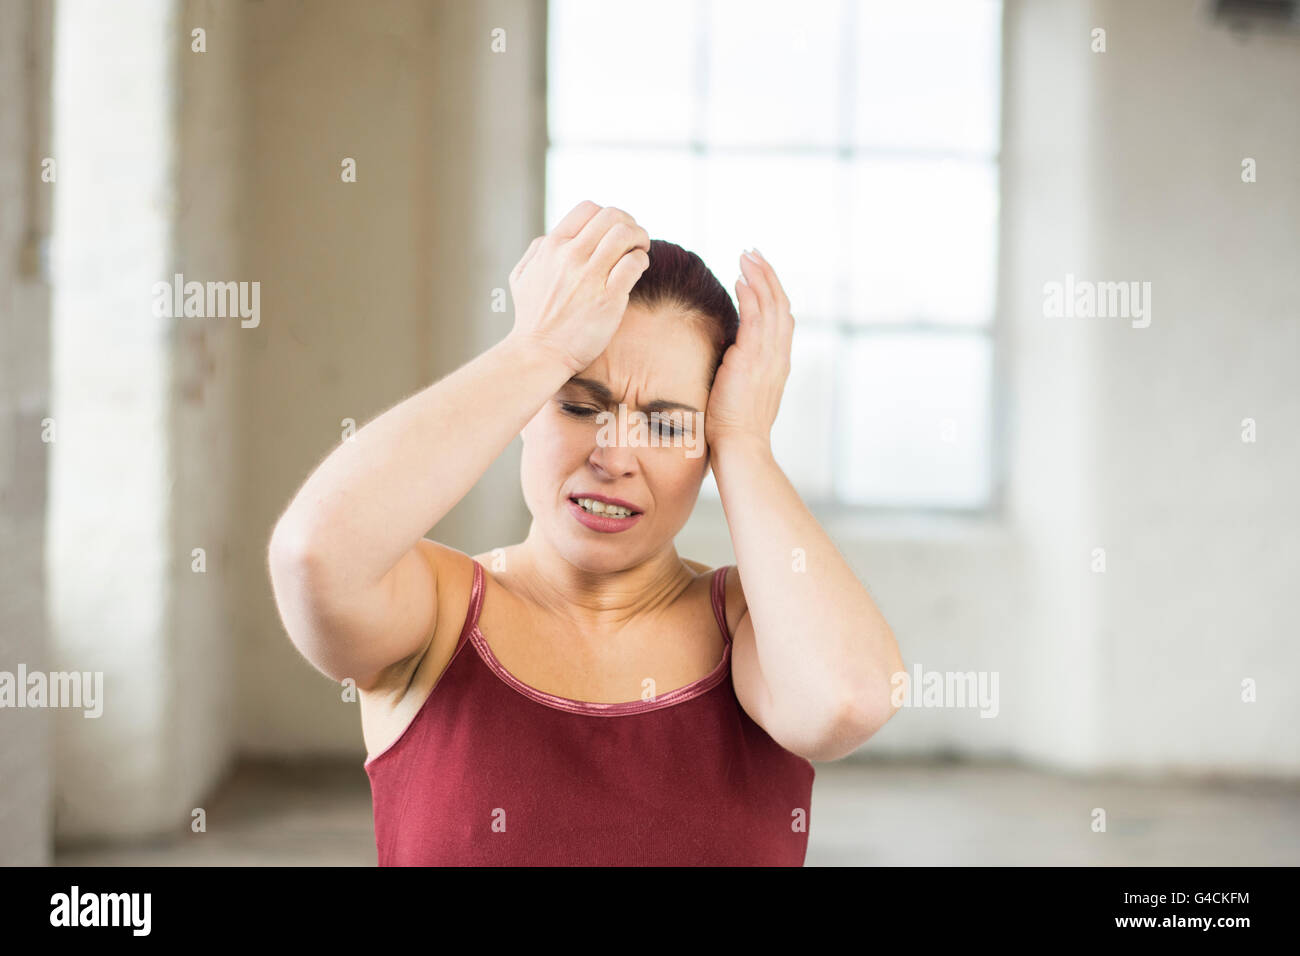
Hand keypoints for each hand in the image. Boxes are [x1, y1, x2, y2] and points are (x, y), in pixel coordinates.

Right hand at [506, 200, 650, 374]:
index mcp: (551, 247)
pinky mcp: (607, 299)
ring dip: (639, 239)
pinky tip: (638, 270)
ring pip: (625, 234)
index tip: (613, 233)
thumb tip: (552, 237)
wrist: (538, 354)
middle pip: (612, 217)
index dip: (607, 216)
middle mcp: (570, 256)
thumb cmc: (531, 318)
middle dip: (629, 224)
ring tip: (639, 252)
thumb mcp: (522, 276)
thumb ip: (537, 251)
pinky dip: (641, 261)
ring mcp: (589, 277)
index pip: (589, 209)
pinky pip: (633, 264)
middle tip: (634, 241)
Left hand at [705, 248, 793, 451]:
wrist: (741, 446)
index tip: (757, 274)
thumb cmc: (734, 426)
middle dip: (768, 276)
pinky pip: (757, 319)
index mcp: (778, 363)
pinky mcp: (753, 359)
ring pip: (772, 305)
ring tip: (746, 256)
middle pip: (781, 304)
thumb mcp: (743, 392)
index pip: (782, 318)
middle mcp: (779, 356)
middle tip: (753, 253)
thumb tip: (729, 358)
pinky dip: (752, 296)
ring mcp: (769, 356)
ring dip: (759, 277)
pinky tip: (741, 280)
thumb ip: (742, 370)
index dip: (772, 292)